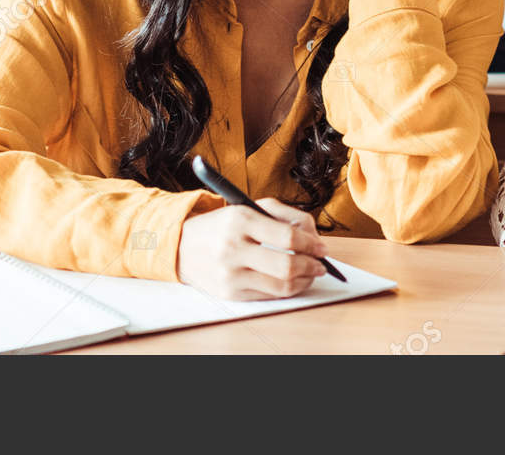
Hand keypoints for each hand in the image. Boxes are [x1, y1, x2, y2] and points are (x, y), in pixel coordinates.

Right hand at [176, 198, 330, 299]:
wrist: (182, 246)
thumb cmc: (222, 225)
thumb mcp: (249, 207)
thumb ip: (285, 215)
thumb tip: (314, 237)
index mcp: (240, 220)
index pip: (288, 236)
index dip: (311, 244)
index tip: (322, 247)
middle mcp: (233, 248)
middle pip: (286, 265)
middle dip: (311, 266)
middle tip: (321, 264)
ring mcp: (230, 274)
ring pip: (281, 285)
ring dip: (303, 281)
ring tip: (309, 274)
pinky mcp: (229, 294)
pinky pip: (268, 296)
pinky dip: (286, 290)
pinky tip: (291, 282)